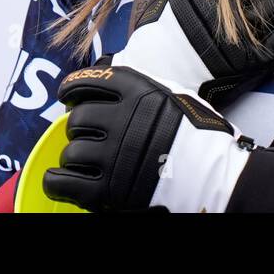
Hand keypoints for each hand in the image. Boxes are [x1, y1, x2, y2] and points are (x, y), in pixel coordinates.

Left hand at [41, 64, 251, 212]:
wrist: (217, 179)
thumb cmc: (200, 137)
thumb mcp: (175, 96)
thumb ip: (142, 89)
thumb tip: (110, 85)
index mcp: (138, 92)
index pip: (88, 81)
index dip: (71, 88)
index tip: (67, 96)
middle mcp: (123, 120)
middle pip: (77, 119)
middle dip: (78, 127)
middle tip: (87, 135)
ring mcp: (114, 156)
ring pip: (71, 151)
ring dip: (74, 156)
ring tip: (85, 162)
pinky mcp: (108, 191)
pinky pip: (63, 182)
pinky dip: (56, 180)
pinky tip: (59, 179)